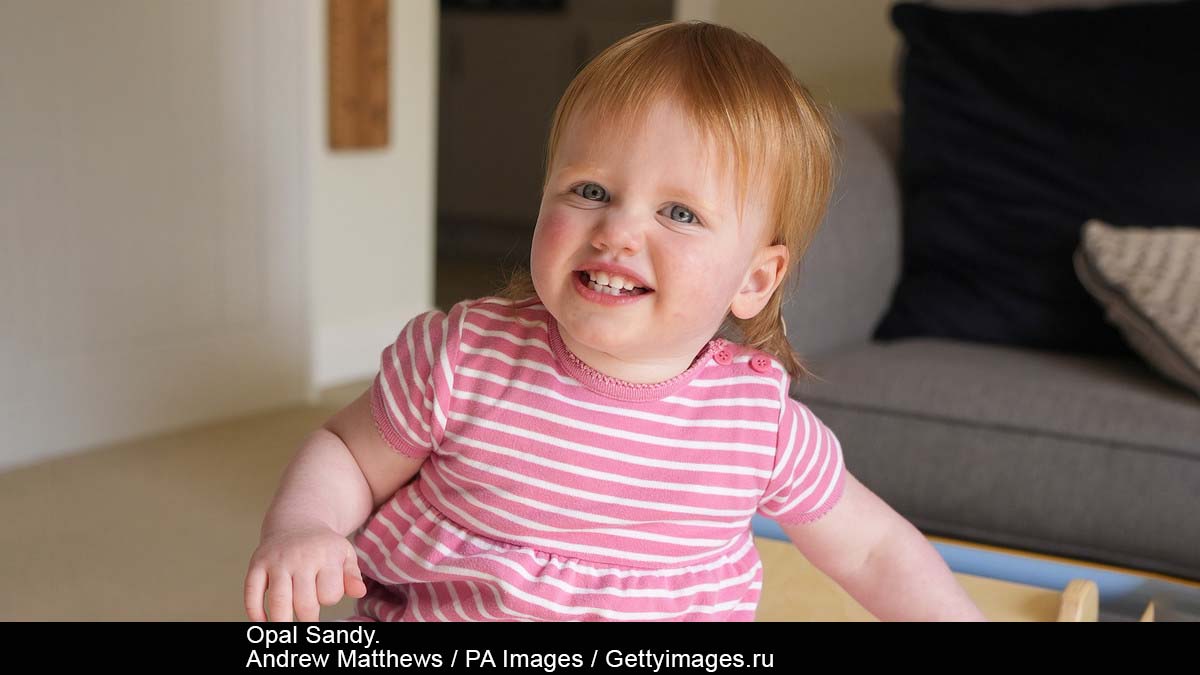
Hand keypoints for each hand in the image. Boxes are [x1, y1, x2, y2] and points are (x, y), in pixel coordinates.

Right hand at [244, 527, 367, 621]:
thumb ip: (352, 575)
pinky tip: (262, 622)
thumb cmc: (324, 547)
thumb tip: (360, 592)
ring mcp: (277, 560)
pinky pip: (252, 592)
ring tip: (286, 630)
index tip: (326, 595)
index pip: (329, 594)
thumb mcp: (344, 555)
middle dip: (308, 618)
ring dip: (282, 622)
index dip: (329, 599)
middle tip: (309, 619)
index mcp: (326, 556)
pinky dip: (255, 612)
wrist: (296, 521)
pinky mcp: (257, 563)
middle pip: (304, 603)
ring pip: (278, 601)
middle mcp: (300, 558)